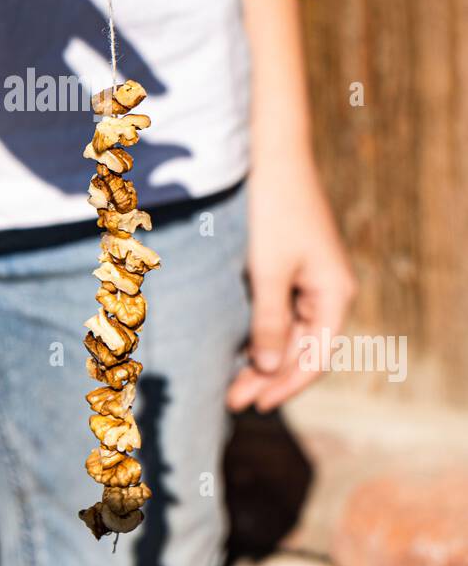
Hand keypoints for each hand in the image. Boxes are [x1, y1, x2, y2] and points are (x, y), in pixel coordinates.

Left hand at [226, 149, 356, 412]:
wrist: (274, 159)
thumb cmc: (273, 212)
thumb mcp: (268, 271)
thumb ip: (269, 322)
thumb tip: (269, 369)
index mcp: (335, 295)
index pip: (315, 357)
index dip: (287, 386)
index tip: (256, 406)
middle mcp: (330, 292)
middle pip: (302, 349)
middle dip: (268, 377)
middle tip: (232, 402)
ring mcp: (312, 281)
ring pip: (289, 334)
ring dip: (262, 359)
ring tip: (230, 385)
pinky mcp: (293, 269)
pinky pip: (281, 313)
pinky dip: (261, 333)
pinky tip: (237, 350)